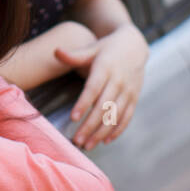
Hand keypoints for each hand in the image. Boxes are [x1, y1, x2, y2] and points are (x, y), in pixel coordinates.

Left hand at [54, 23, 149, 150]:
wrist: (134, 45)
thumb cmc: (106, 49)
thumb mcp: (92, 48)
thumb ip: (74, 55)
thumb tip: (55, 51)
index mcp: (105, 67)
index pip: (93, 88)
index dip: (84, 103)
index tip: (73, 118)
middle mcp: (118, 81)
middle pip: (104, 107)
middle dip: (90, 125)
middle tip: (76, 140)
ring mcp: (128, 91)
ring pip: (115, 115)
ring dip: (102, 132)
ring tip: (87, 145)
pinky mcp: (134, 98)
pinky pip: (127, 117)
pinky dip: (117, 130)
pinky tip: (105, 141)